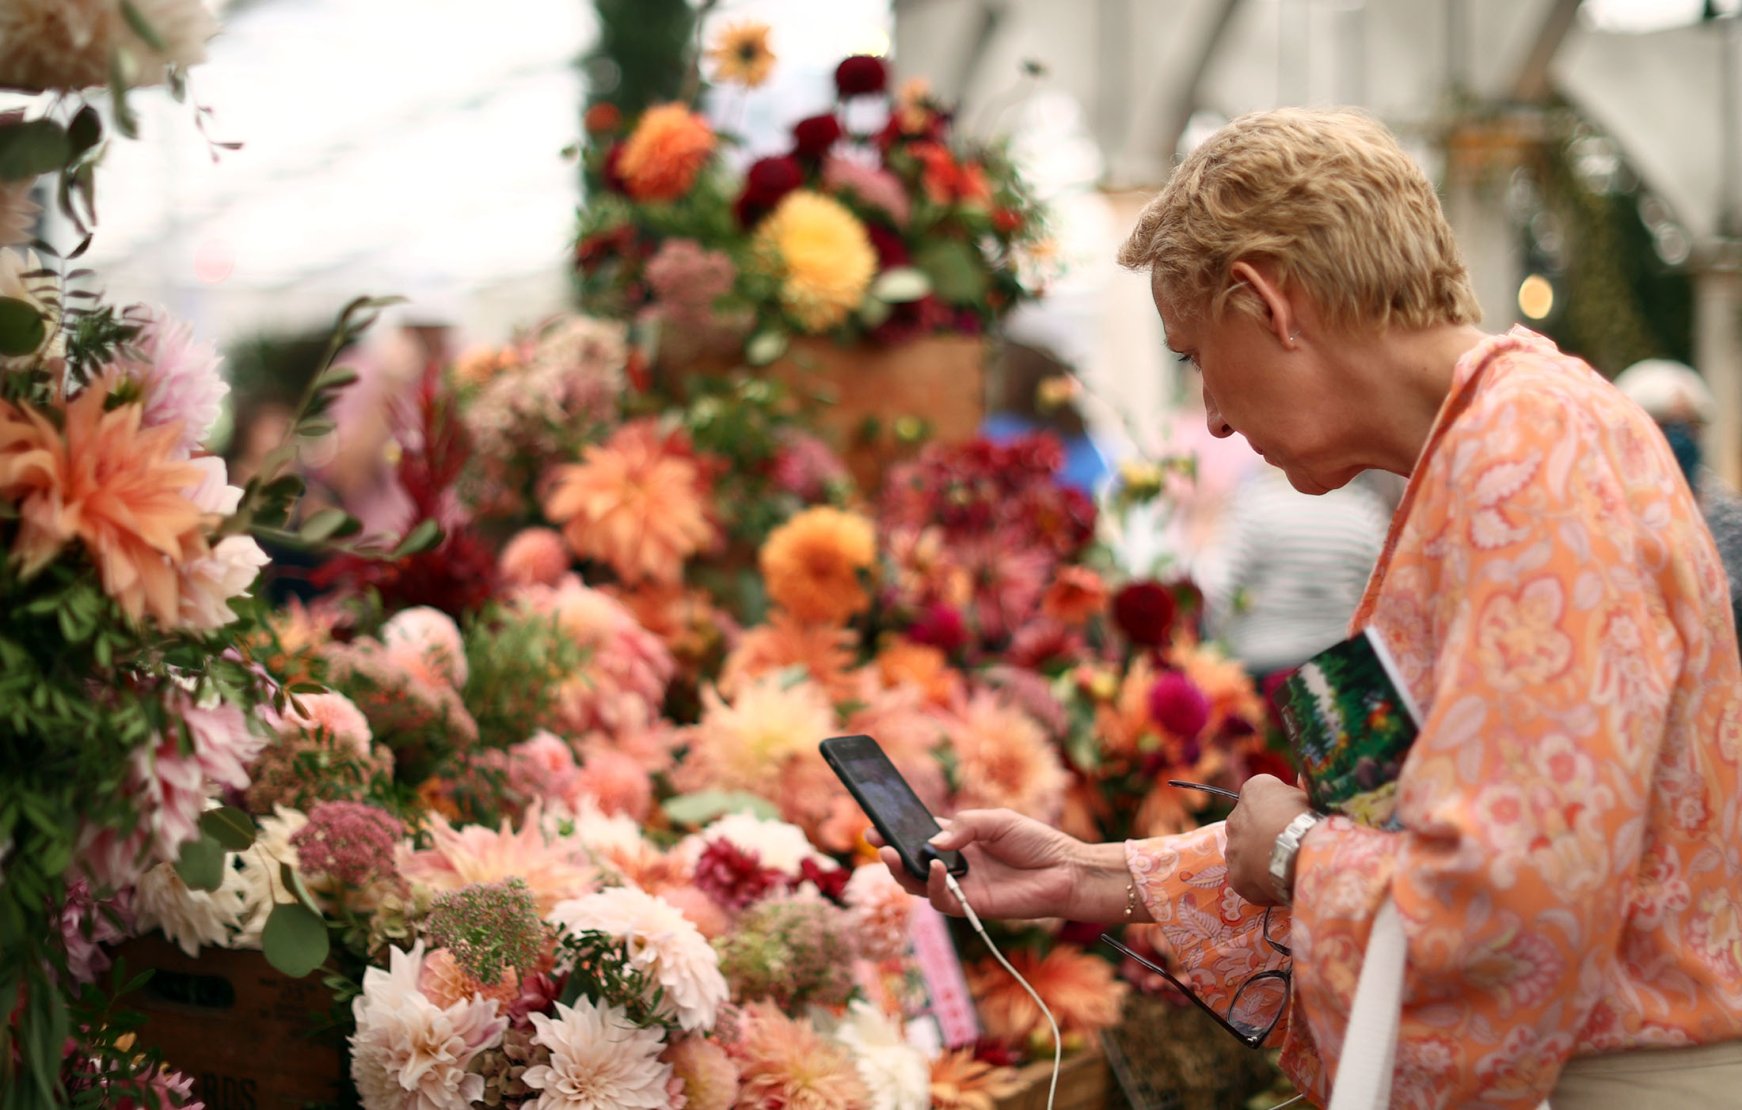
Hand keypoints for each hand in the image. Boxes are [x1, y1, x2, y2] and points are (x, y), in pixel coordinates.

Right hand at [871, 809, 1140, 923]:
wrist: (1067, 870)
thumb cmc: (1036, 842)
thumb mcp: (996, 820)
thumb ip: (962, 827)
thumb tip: (930, 842)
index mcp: (958, 840)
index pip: (919, 835)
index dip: (897, 830)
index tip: (875, 822)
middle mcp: (955, 865)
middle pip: (912, 862)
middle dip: (889, 851)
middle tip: (875, 839)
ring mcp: (961, 887)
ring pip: (918, 885)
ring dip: (901, 870)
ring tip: (889, 852)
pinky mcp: (972, 906)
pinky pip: (941, 900)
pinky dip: (933, 884)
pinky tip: (936, 866)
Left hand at [1224, 774, 1311, 904]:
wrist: (1300, 850)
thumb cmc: (1311, 818)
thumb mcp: (1309, 795)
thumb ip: (1299, 790)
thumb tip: (1301, 779)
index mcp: (1254, 789)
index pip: (1263, 795)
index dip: (1280, 808)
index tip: (1294, 819)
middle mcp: (1235, 816)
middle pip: (1249, 824)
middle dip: (1264, 833)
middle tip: (1289, 845)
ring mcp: (1232, 848)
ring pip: (1244, 852)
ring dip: (1259, 858)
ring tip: (1286, 867)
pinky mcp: (1236, 877)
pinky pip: (1247, 880)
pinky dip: (1260, 884)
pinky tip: (1280, 885)